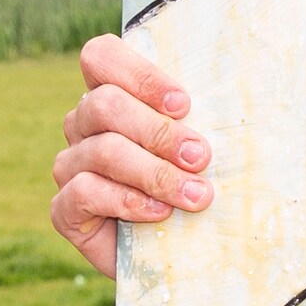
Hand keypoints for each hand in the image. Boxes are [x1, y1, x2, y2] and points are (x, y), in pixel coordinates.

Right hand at [49, 34, 214, 278]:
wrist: (179, 250)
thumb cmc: (196, 180)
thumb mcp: (202, 142)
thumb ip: (205, 114)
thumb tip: (242, 89)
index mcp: (112, 93)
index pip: (100, 56)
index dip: (139, 74)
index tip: (183, 104)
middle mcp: (84, 125)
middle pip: (105, 104)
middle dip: (160, 132)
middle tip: (201, 157)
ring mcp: (70, 165)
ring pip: (102, 151)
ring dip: (155, 174)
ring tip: (196, 195)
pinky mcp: (64, 209)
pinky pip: (84, 193)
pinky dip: (128, 202)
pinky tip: (159, 213)